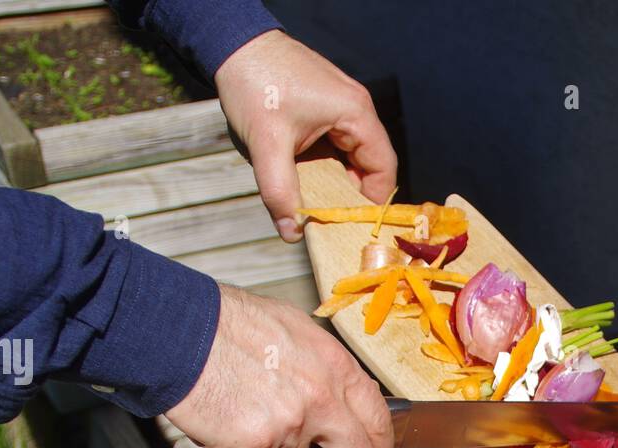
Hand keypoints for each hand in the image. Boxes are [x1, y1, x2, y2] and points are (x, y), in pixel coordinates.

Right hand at [165, 284, 393, 447]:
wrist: (179, 332)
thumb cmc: (226, 327)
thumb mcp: (293, 331)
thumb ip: (322, 369)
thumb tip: (338, 399)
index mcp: (334, 365)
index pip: (377, 417)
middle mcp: (322, 397)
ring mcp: (292, 425)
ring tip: (243, 418)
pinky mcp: (259, 447)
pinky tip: (224, 428)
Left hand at [214, 30, 397, 240]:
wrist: (233, 45)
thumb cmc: (254, 83)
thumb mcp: (267, 144)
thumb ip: (280, 191)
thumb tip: (292, 233)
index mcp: (355, 113)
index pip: (384, 168)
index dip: (373, 201)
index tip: (352, 225)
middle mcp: (355, 108)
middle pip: (368, 165)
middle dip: (349, 194)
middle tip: (329, 219)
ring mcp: (339, 107)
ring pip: (348, 157)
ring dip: (332, 180)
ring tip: (313, 201)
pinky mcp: (322, 107)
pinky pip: (332, 145)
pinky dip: (321, 165)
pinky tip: (301, 177)